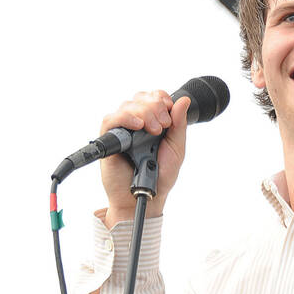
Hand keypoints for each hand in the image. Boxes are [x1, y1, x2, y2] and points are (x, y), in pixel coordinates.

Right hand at [99, 89, 191, 222]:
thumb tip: (184, 100)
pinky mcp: (110, 140)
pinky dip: (124, 118)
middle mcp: (136, 123)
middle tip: (162, 126)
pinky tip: (137, 126)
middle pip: (140, 98)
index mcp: (152, 122)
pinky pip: (111, 120)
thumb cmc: (160, 176)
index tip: (169, 113)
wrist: (147, 197)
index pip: (153, 97)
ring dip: (143, 112)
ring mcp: (122, 130)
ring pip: (127, 105)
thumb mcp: (176, 149)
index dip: (161, 99)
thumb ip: (179, 125)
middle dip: (155, 107)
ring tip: (153, 130)